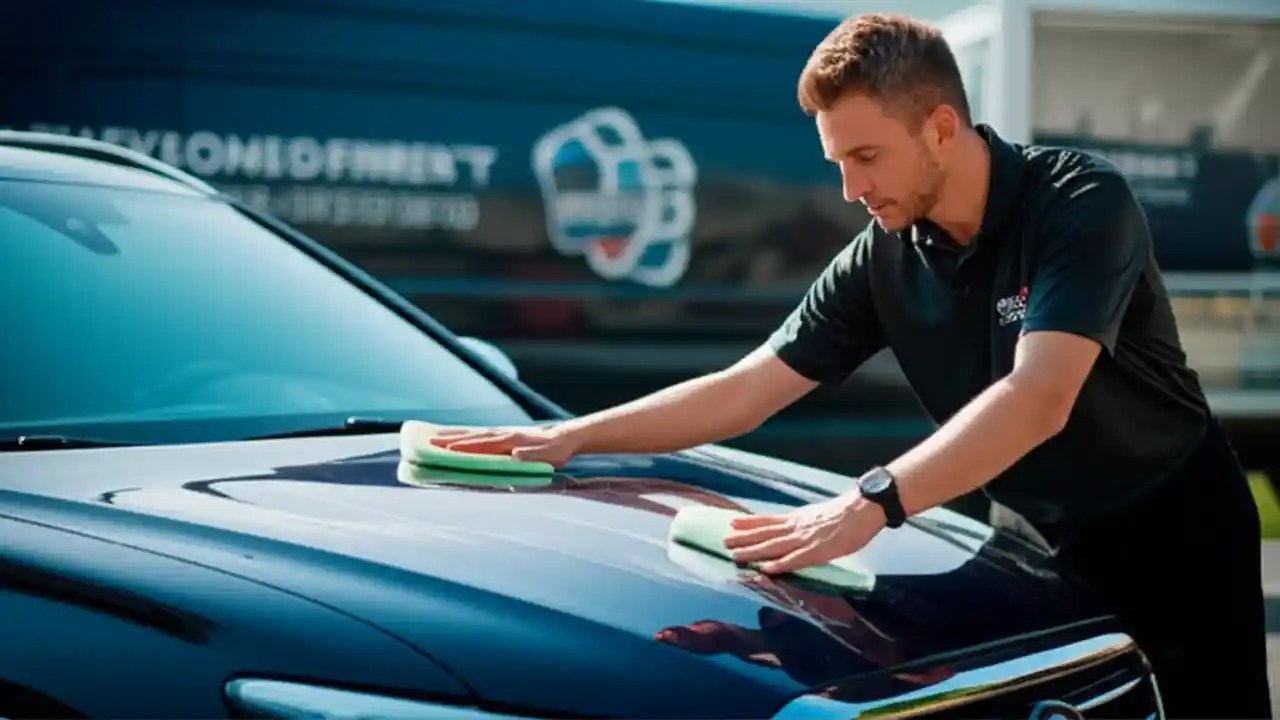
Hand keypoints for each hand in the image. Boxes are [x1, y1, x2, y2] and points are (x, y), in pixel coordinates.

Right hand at [429, 423, 583, 466]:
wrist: (565, 437)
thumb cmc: (556, 451)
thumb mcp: (548, 456)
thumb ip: (533, 456)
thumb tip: (516, 455)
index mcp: (512, 440)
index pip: (483, 445)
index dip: (465, 448)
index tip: (446, 450)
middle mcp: (503, 434)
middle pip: (472, 437)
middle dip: (451, 440)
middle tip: (428, 442)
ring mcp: (502, 433)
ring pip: (473, 434)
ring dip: (454, 435)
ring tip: (433, 437)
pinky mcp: (503, 435)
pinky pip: (479, 435)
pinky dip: (464, 434)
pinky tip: (454, 437)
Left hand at [723, 494, 885, 574]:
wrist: (863, 508)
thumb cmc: (847, 512)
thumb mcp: (818, 513)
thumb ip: (804, 521)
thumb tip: (795, 524)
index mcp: (798, 518)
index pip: (769, 520)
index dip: (749, 523)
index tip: (732, 523)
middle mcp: (797, 527)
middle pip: (766, 534)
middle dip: (744, 538)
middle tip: (724, 541)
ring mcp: (806, 539)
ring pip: (775, 546)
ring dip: (754, 551)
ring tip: (736, 554)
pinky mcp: (818, 551)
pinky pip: (795, 559)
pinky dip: (780, 564)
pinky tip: (766, 568)